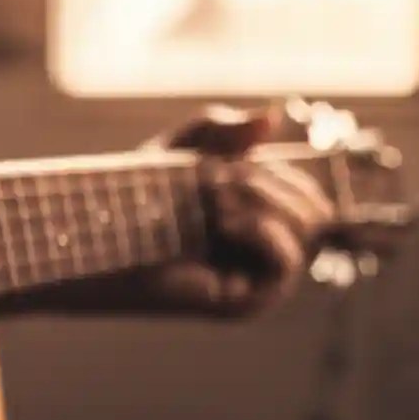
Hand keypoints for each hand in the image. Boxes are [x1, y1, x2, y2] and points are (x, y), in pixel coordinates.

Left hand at [134, 103, 335, 316]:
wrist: (103, 234)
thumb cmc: (140, 195)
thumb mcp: (188, 149)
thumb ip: (229, 129)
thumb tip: (273, 116)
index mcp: (264, 220)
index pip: (311, 194)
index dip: (283, 171)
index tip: (232, 162)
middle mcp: (268, 255)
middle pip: (315, 209)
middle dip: (268, 182)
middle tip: (213, 183)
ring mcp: (261, 282)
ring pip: (307, 228)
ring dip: (261, 199)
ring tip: (211, 199)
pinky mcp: (248, 303)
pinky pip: (288, 261)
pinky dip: (261, 229)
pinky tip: (223, 221)